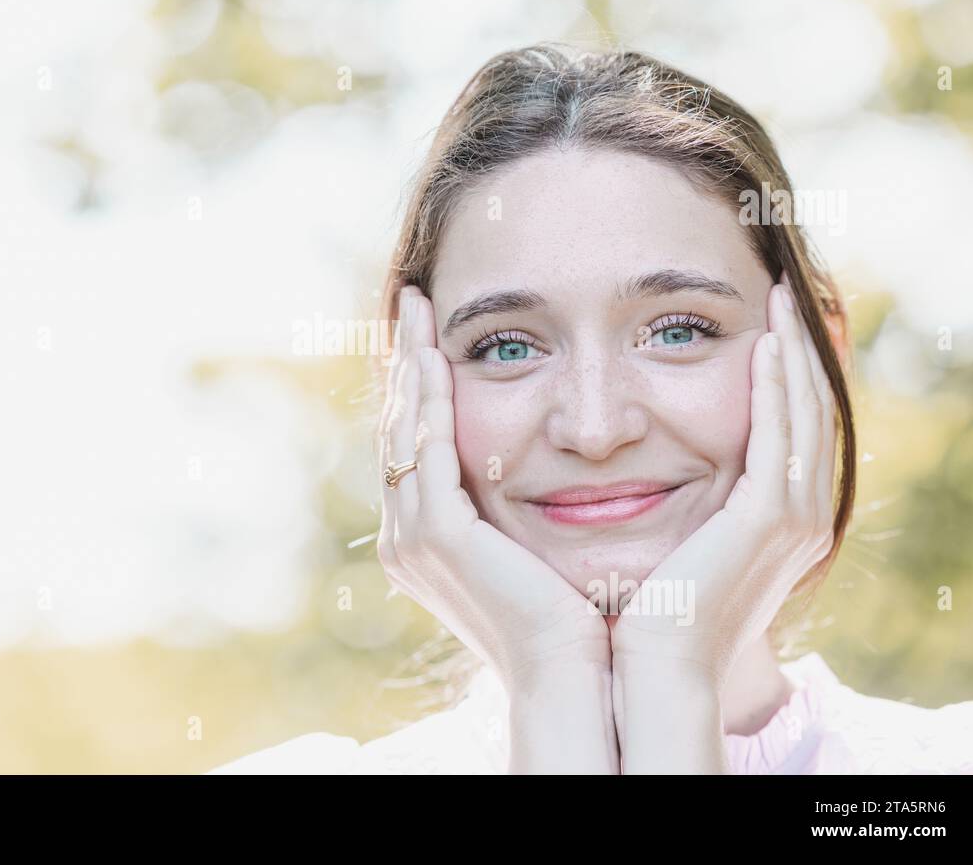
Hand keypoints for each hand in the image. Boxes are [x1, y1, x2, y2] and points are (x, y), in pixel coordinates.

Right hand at [378, 286, 611, 687]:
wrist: (576, 671)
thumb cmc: (573, 612)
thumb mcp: (534, 542)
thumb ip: (517, 499)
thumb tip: (541, 453)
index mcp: (423, 537)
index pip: (412, 441)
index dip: (418, 383)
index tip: (431, 332)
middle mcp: (405, 534)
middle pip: (395, 426)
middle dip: (404, 359)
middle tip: (415, 301)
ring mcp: (413, 536)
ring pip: (403, 430)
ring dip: (412, 365)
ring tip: (420, 311)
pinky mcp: (435, 535)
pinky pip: (426, 450)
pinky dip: (431, 401)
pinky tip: (438, 358)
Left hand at [610, 274, 835, 769]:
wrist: (647, 662)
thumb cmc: (644, 606)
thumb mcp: (674, 537)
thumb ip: (682, 496)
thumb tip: (639, 459)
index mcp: (779, 520)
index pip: (793, 429)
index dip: (786, 374)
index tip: (767, 324)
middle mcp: (800, 516)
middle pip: (810, 413)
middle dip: (798, 351)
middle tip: (781, 294)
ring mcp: (792, 518)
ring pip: (804, 414)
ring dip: (793, 353)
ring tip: (778, 301)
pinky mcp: (769, 518)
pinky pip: (781, 434)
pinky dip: (777, 386)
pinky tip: (766, 343)